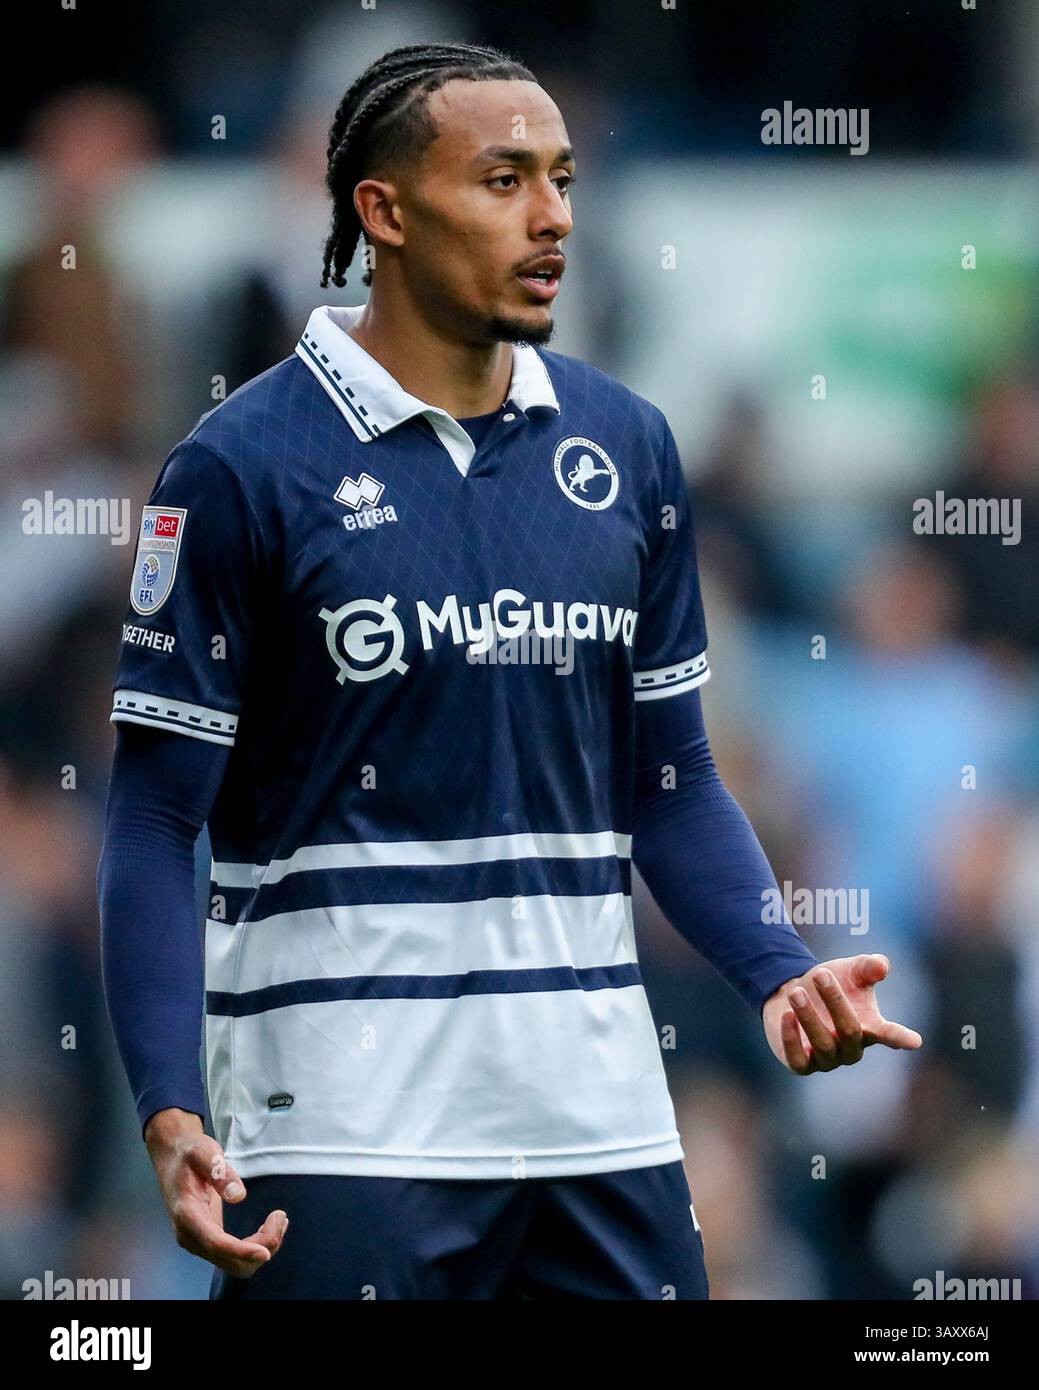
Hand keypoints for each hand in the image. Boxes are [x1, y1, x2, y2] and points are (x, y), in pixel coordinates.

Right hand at [144, 1108, 287, 1276]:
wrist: (174, 1158)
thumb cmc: (189, 1153)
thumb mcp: (204, 1153)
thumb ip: (219, 1171)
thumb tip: (239, 1196)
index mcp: (187, 1214)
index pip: (215, 1242)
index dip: (240, 1251)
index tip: (265, 1252)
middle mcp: (190, 1236)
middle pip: (229, 1260)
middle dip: (259, 1248)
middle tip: (280, 1217)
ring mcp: (199, 1241)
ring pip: (234, 1263)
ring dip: (261, 1249)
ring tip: (279, 1220)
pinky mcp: (209, 1240)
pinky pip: (234, 1255)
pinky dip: (255, 1247)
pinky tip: (269, 1228)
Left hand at [762, 954, 922, 1075]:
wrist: (792, 992)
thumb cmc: (831, 983)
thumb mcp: (851, 970)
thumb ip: (868, 967)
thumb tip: (882, 965)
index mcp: (870, 1028)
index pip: (889, 1034)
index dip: (901, 1038)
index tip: (915, 1041)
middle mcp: (851, 1048)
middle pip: (849, 1030)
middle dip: (835, 1001)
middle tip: (820, 974)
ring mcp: (827, 1060)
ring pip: (823, 1045)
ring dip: (809, 1016)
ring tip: (796, 991)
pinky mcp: (801, 1065)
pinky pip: (799, 1060)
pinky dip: (792, 1039)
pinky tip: (786, 1015)